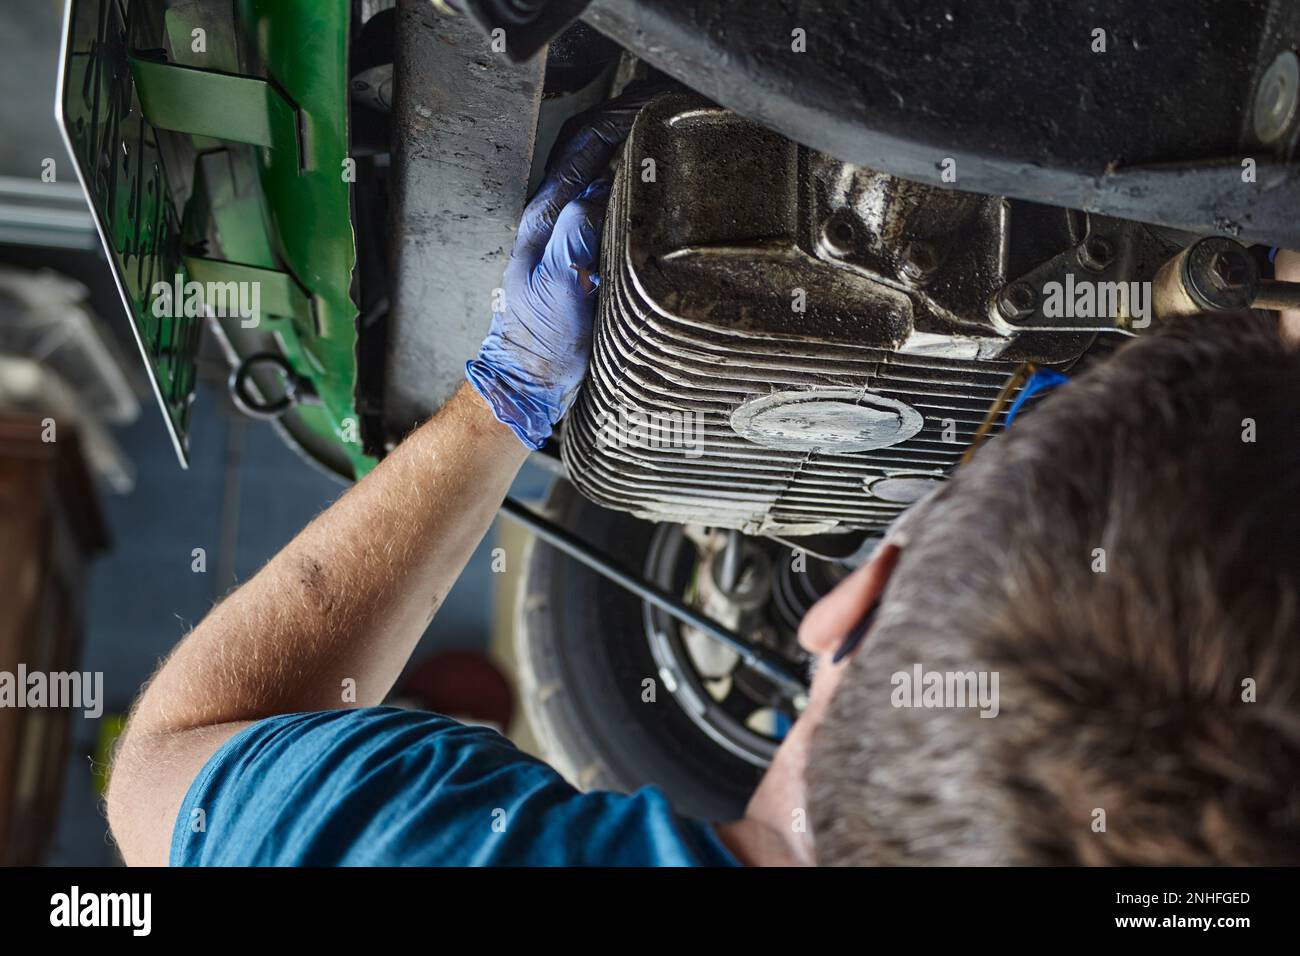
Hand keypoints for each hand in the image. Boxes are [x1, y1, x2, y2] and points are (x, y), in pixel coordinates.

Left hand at [465, 87, 655, 449]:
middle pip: (589, 155)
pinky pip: (608, 213)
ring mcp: (566, 240)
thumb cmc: (539, 341)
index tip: (649, 106)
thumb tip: (600, 192)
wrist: (529, 382)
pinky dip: (630, 195)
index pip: (581, 147)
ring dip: (628, 158)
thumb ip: (575, 233)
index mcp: (544, 218)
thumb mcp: (559, 284)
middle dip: (625, 129)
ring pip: (599, 182)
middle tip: (664, 116)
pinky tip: (651, 199)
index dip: (616, 120)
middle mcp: (553, 221)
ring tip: (663, 145)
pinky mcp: (581, 261)